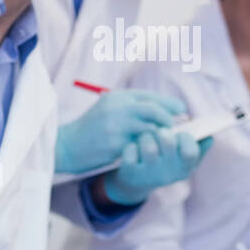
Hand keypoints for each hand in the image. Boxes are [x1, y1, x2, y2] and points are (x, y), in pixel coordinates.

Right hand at [55, 90, 185, 173]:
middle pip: (154, 110)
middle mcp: (118, 108)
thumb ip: (132, 107)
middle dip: (169, 120)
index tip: (181, 112)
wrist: (68, 145)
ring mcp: (116, 126)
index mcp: (118, 97)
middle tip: (178, 129)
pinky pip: (140, 146)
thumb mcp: (109, 108)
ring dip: (162, 137)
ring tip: (167, 142)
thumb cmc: (92, 128)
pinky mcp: (115, 144)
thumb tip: (163, 110)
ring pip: (150, 129)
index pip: (151, 97)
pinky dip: (149, 149)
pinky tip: (152, 152)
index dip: (170, 104)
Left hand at [100, 128, 212, 205]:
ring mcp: (149, 174)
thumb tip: (209, 136)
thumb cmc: (166, 162)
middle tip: (161, 132)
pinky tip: (134, 149)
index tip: (181, 134)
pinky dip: (131, 146)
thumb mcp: (184, 158)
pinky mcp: (130, 172)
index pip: (190, 152)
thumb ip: (198, 146)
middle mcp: (168, 173)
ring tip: (146, 139)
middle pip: (168, 143)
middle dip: (164, 132)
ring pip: (148, 146)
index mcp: (185, 167)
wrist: (139, 181)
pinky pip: (131, 150)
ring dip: (146, 137)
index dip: (186, 138)